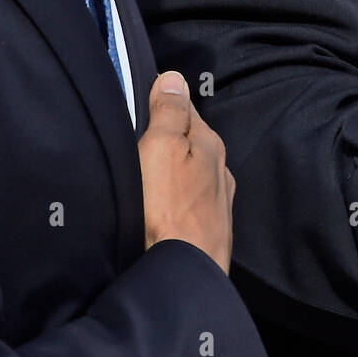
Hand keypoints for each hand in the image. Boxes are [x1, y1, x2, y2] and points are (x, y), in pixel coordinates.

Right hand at [138, 71, 234, 273]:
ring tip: (146, 177)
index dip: (163, 102)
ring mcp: (218, 204)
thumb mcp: (161, 148)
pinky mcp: (209, 231)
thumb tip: (176, 78)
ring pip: (191, 174)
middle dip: (169, 138)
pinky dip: (175, 199)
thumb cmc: (166, 210)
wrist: (181, 277)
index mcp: (209, 145)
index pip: (186, 108)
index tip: (140, 101)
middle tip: (137, 139)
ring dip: (173, 172)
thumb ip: (169, 113)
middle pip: (190, 142)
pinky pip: (189, 202)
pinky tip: (160, 208)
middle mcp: (220, 171)